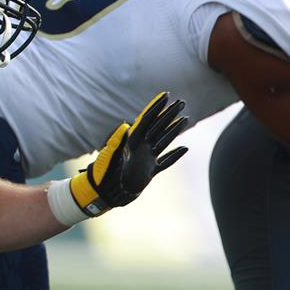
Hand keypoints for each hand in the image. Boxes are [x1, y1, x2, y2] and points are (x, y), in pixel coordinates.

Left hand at [68, 92, 190, 216]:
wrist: (104, 194)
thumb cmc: (103, 175)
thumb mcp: (110, 157)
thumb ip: (118, 142)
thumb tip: (126, 125)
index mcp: (131, 141)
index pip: (146, 120)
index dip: (156, 107)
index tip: (166, 95)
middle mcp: (140, 147)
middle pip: (158, 126)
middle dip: (169, 114)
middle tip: (181, 103)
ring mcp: (146, 158)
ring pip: (165, 141)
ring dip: (175, 130)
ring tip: (186, 119)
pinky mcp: (150, 171)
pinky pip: (166, 161)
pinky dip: (175, 155)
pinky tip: (185, 148)